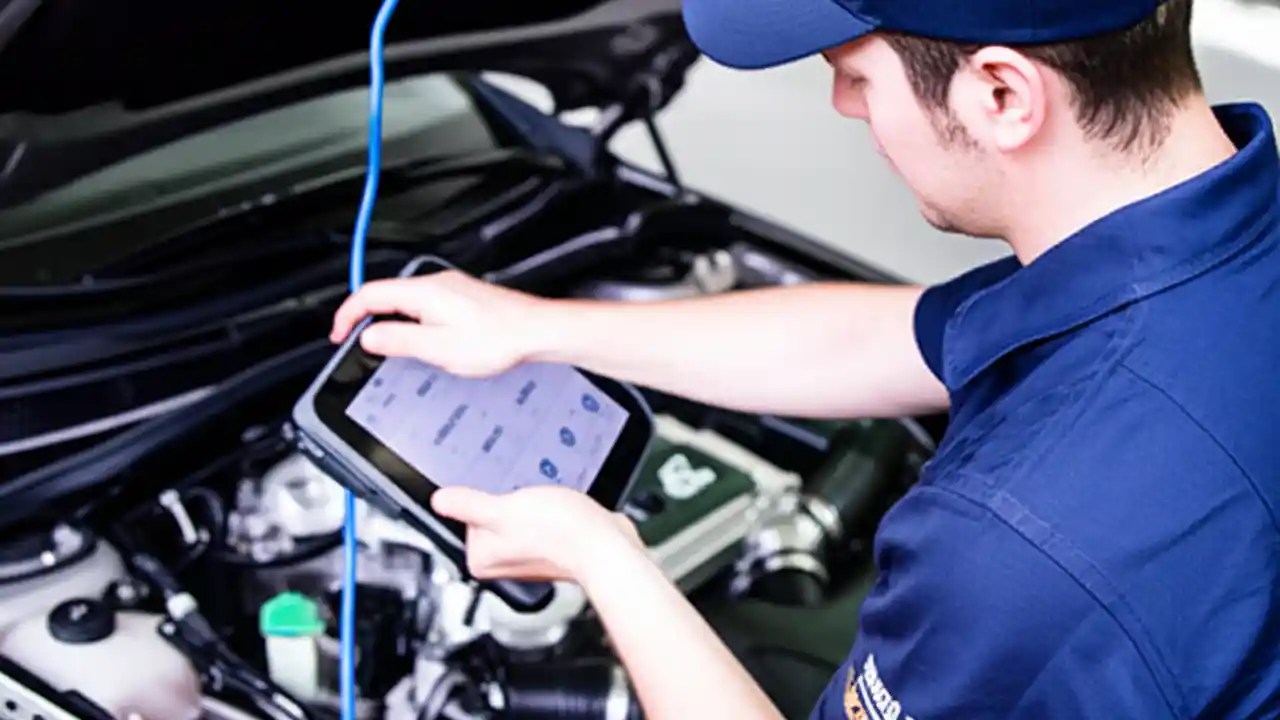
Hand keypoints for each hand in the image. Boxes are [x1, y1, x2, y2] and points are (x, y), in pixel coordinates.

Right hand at [330, 271, 551, 376]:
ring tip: (385, 345)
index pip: (369, 295)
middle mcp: (436, 283)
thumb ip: (400, 341)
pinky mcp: (463, 298)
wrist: (537, 331)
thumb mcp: (439, 348)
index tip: (339, 334)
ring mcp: (451, 289)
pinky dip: (410, 320)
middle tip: (355, 342)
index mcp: (424, 292)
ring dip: (389, 320)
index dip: (347, 315)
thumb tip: (370, 337)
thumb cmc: (498, 338)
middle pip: (385, 294)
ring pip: (405, 300)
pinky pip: (425, 304)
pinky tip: (420, 338)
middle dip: (365, 317)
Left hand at [430, 485, 643, 583]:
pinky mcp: (550, 542)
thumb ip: (467, 504)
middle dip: (508, 502)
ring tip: (544, 505)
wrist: (605, 544)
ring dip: (529, 502)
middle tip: (525, 501)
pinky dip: (546, 507)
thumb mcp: (503, 509)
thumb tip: (440, 501)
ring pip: (517, 513)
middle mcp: (503, 560)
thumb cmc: (559, 533)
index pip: (467, 515)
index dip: (484, 500)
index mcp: (481, 558)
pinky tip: (556, 507)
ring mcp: (527, 552)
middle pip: (492, 514)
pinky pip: (538, 515)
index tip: (499, 498)